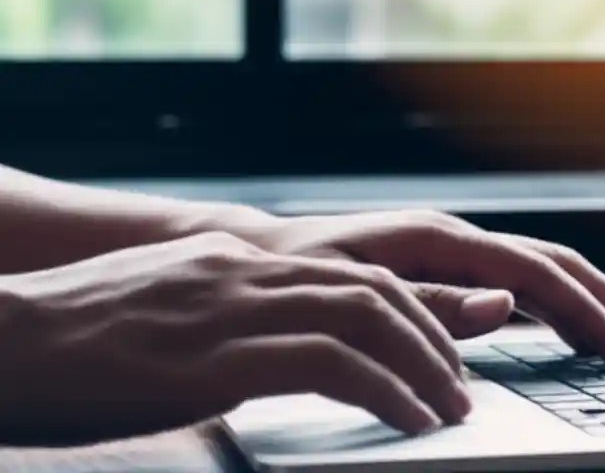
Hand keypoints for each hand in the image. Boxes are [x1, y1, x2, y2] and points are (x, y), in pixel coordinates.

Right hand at [0, 232, 512, 444]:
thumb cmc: (69, 347)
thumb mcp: (164, 318)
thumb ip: (226, 324)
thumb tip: (271, 357)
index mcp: (234, 259)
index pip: (351, 274)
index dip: (409, 312)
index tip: (436, 353)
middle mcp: (244, 270)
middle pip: (374, 290)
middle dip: (432, 337)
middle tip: (459, 386)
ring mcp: (231, 307)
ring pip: (367, 319)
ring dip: (423, 366)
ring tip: (451, 409)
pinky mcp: (216, 356)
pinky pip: (332, 364)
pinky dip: (386, 391)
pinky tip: (409, 421)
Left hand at [246, 210, 604, 360]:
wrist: (254, 262)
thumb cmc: (296, 277)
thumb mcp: (354, 294)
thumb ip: (431, 302)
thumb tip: (505, 306)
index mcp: (441, 240)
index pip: (536, 272)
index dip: (587, 308)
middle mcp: (457, 243)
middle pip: (556, 267)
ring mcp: (456, 258)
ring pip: (544, 277)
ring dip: (591, 308)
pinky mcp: (449, 277)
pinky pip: (520, 292)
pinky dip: (558, 314)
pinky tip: (576, 339)